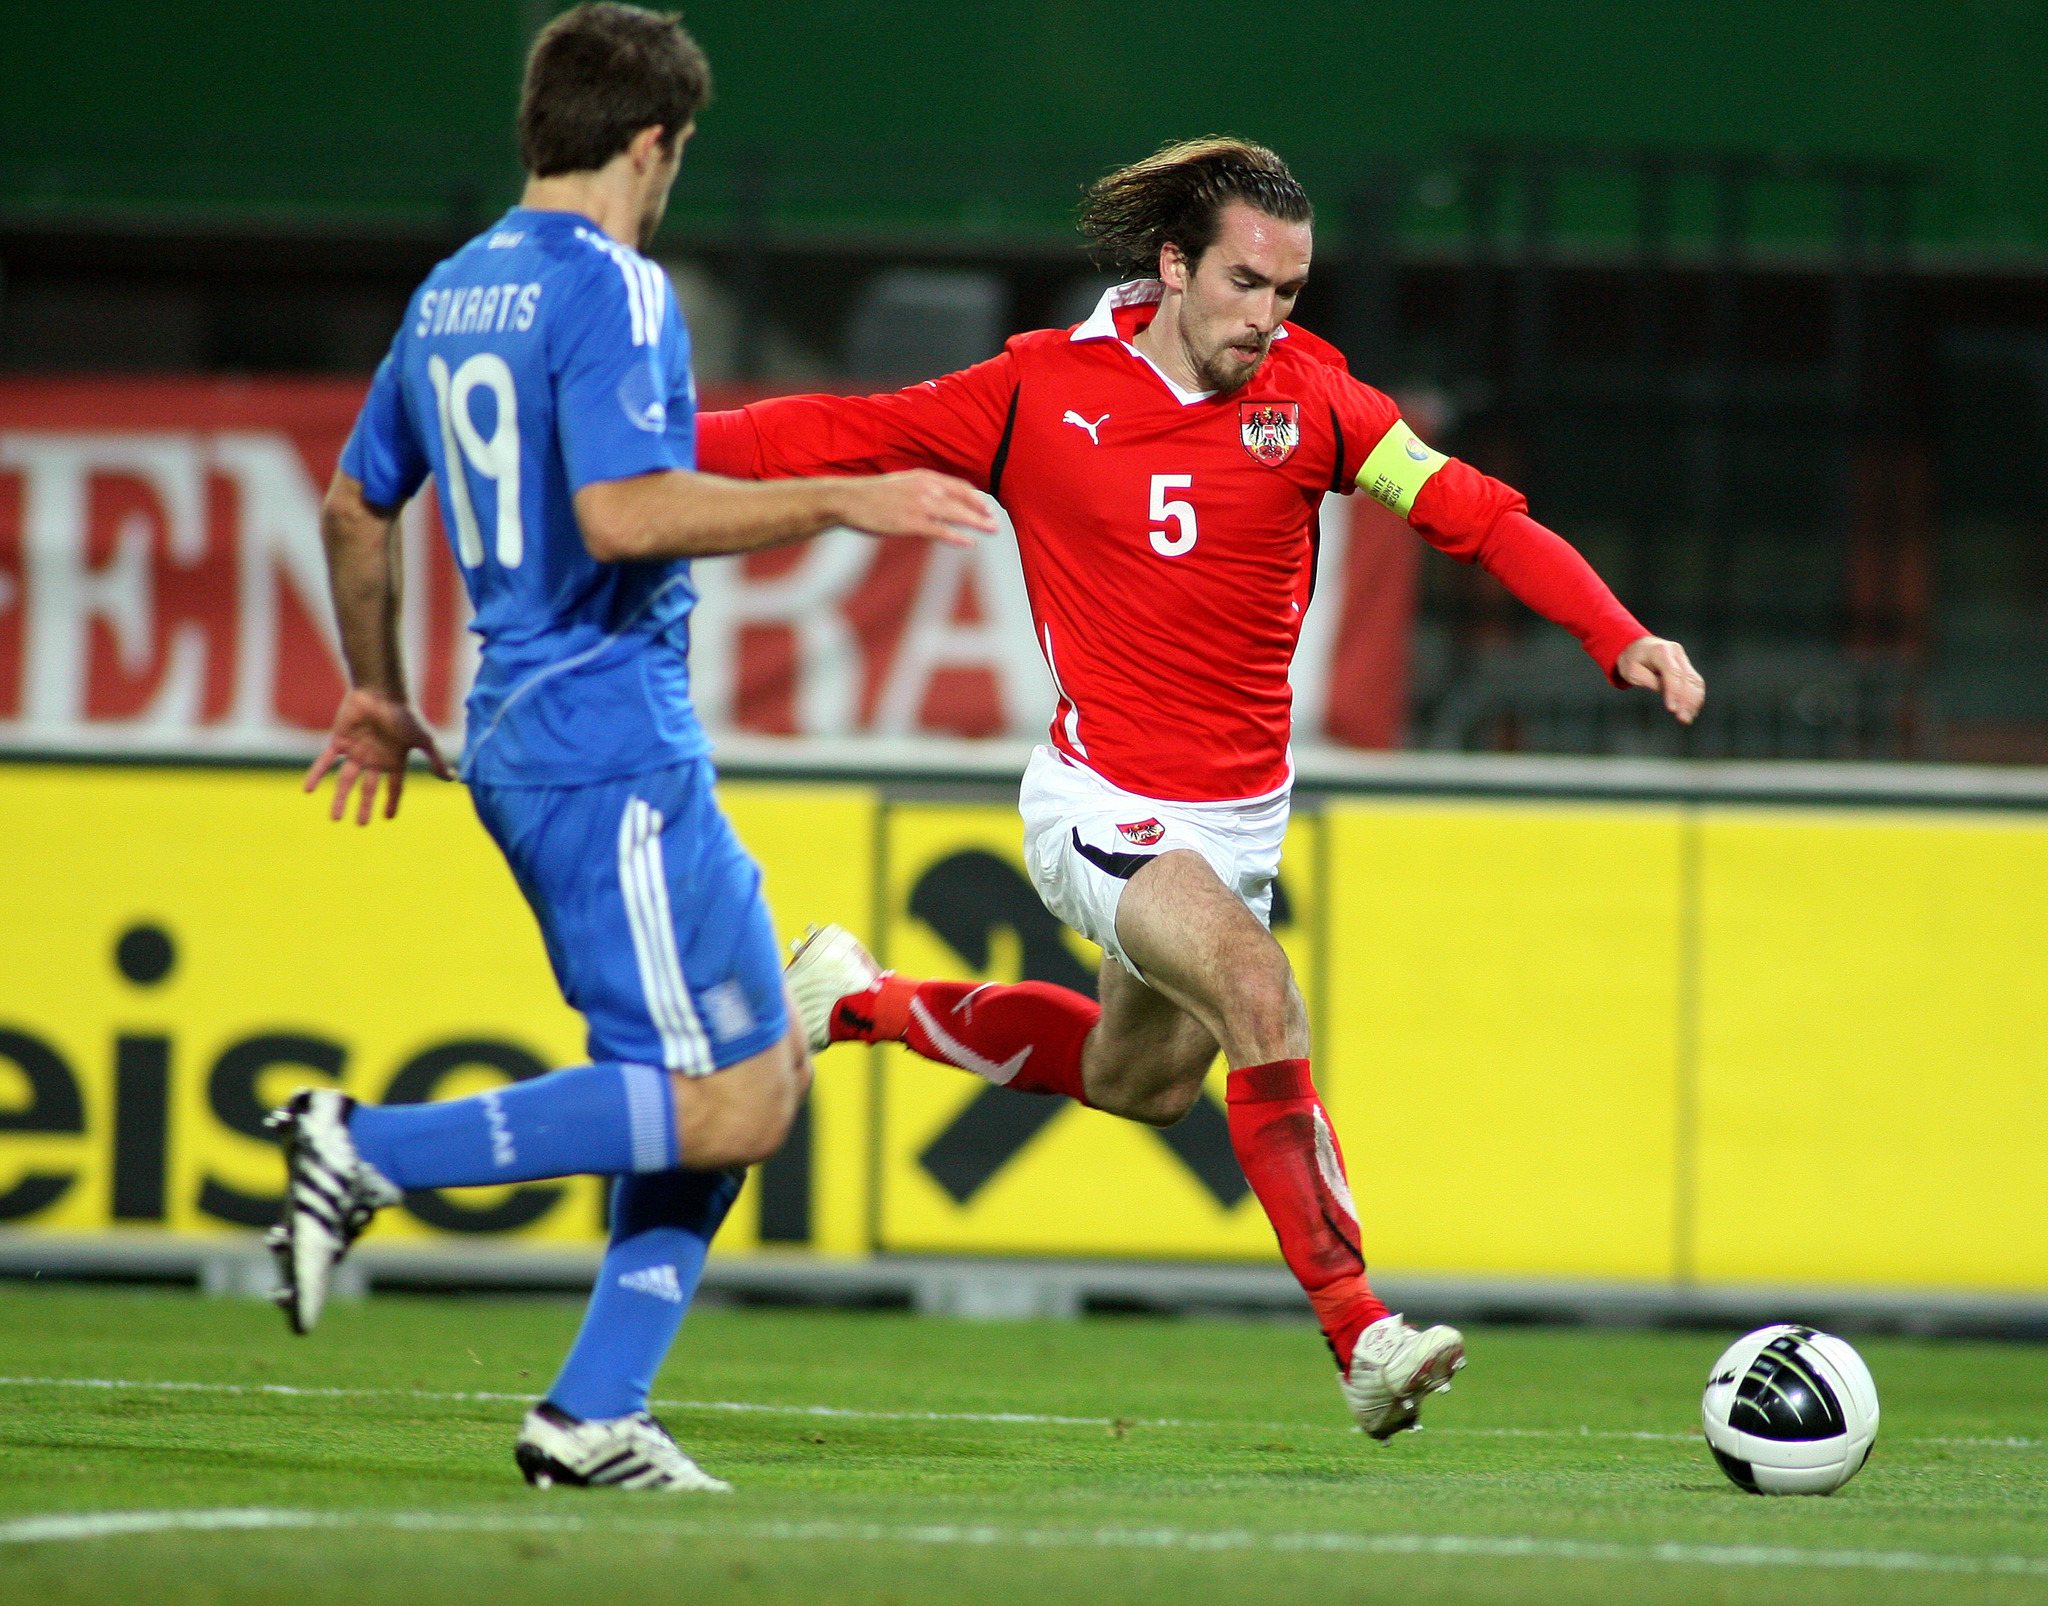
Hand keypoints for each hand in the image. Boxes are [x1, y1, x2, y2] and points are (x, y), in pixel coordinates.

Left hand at [303, 688, 452, 823]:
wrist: (381, 690)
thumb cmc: (405, 713)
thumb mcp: (424, 739)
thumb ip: (436, 759)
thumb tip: (454, 778)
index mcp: (394, 759)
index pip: (394, 786)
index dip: (391, 801)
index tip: (387, 818)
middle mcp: (375, 758)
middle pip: (368, 788)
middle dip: (365, 806)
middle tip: (361, 824)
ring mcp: (356, 750)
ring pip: (346, 780)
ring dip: (340, 799)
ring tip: (335, 818)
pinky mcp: (339, 740)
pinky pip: (325, 761)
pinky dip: (316, 775)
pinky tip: (308, 790)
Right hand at [833, 470, 995, 546]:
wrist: (848, 500)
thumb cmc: (871, 496)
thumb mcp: (901, 485)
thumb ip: (921, 491)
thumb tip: (936, 503)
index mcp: (924, 477)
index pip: (959, 485)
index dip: (975, 497)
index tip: (986, 507)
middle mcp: (925, 488)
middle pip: (963, 499)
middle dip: (982, 511)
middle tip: (995, 523)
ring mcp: (919, 505)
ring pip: (957, 514)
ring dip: (977, 523)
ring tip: (991, 531)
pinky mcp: (910, 523)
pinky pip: (940, 530)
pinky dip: (957, 537)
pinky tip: (969, 543)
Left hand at [1616, 635, 1705, 724]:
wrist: (1636, 646)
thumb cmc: (1632, 659)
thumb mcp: (1633, 672)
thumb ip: (1651, 682)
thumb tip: (1669, 695)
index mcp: (1660, 651)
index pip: (1672, 673)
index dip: (1674, 693)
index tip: (1673, 709)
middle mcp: (1675, 652)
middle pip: (1687, 678)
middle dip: (1687, 701)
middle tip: (1684, 719)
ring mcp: (1683, 658)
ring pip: (1695, 681)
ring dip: (1694, 701)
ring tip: (1688, 718)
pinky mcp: (1686, 665)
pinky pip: (1695, 681)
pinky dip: (1695, 696)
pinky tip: (1692, 710)